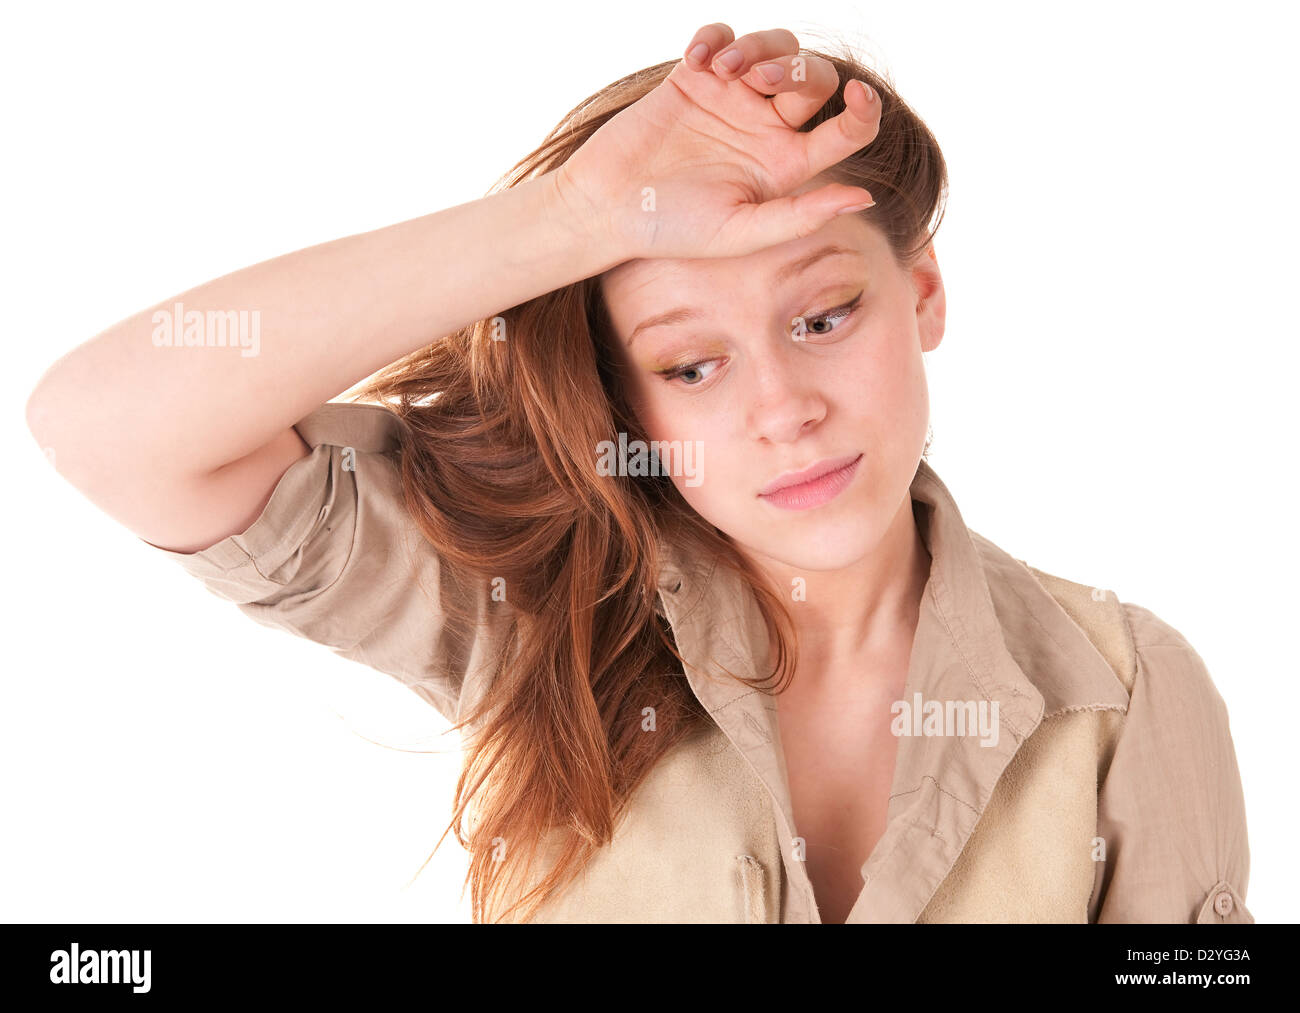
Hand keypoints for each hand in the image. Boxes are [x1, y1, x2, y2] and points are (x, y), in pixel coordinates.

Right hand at [549, 24, 880, 260]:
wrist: (607, 208)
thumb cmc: (673, 230)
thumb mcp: (740, 232)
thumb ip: (800, 217)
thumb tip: (864, 196)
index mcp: (787, 165)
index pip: (845, 130)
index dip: (864, 110)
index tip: (860, 95)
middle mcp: (767, 128)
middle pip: (813, 78)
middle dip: (795, 68)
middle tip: (761, 81)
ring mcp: (731, 99)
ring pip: (773, 48)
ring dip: (758, 46)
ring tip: (724, 66)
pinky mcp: (694, 78)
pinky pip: (720, 37)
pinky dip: (716, 36)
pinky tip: (696, 59)